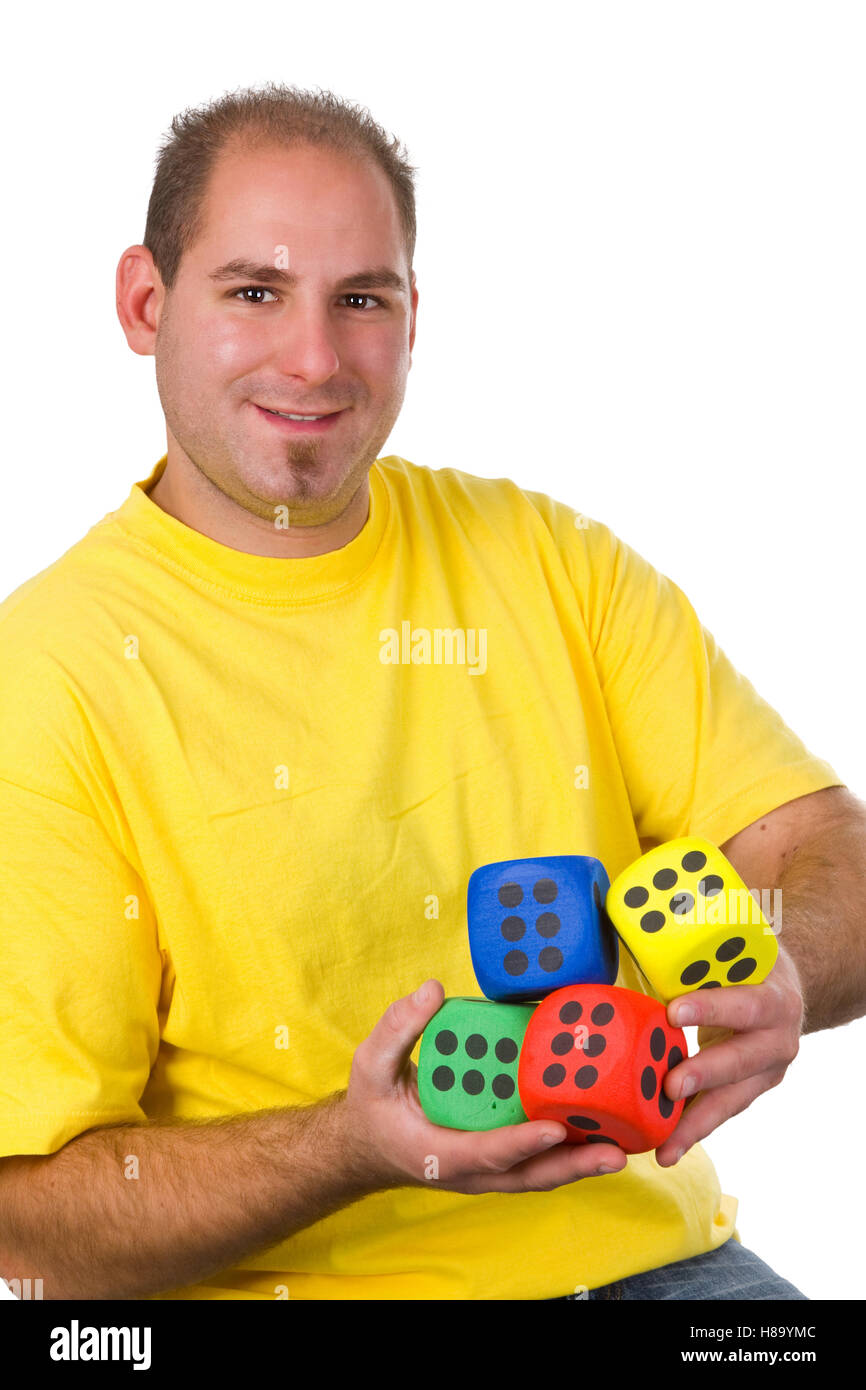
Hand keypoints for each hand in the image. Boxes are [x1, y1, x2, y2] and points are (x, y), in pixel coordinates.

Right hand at [344, 979, 627, 1193]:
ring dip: (583, 1162)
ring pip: (542, 1172)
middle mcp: (470, 1170)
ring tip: (627, 1144)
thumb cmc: (374, 1106)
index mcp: (438, 1153)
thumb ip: (399, 1027)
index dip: (520, 1143)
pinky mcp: (501, 1158)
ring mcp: (489, 1169)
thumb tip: (433, 990)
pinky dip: (571, 1149)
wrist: (368, 1144)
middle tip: (616, 1153)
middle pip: (530, 1175)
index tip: (553, 1130)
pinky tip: (603, 1126)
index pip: (485, 1153)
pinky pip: (540, 1159)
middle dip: (574, 1165)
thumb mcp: (371, 1064)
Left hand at [654, 942, 804, 1165]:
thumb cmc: (744, 959)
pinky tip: (665, 1150)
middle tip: (669, 1084)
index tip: (674, 1009)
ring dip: (698, 1122)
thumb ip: (704, 922)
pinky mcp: (750, 1092)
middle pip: (744, 1062)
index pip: (746, 1001)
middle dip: (706, 1073)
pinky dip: (694, 1133)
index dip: (713, 1006)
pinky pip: (723, 1116)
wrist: (783, 987)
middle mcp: (778, 1039)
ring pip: (735, 1101)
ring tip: (665, 1142)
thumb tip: (646, 889)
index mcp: (774, 994)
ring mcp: (767, 1072)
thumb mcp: (735, 938)